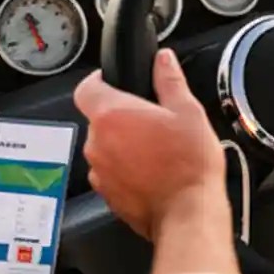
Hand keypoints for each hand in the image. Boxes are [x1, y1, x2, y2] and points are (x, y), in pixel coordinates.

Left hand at [74, 49, 226, 240]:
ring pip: (105, 147)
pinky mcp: (106, 194)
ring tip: (155, 148)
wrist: (187, 213)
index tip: (112, 81)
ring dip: (122, 144)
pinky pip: (110, 172)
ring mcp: (99, 171)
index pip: (85, 88)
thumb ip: (170, 80)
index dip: (98, 81)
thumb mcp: (188, 111)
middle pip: (98, 119)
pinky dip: (125, 168)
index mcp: (112, 115)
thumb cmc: (188, 165)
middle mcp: (98, 143)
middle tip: (151, 120)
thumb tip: (163, 60)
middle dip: (121, 116)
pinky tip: (152, 171)